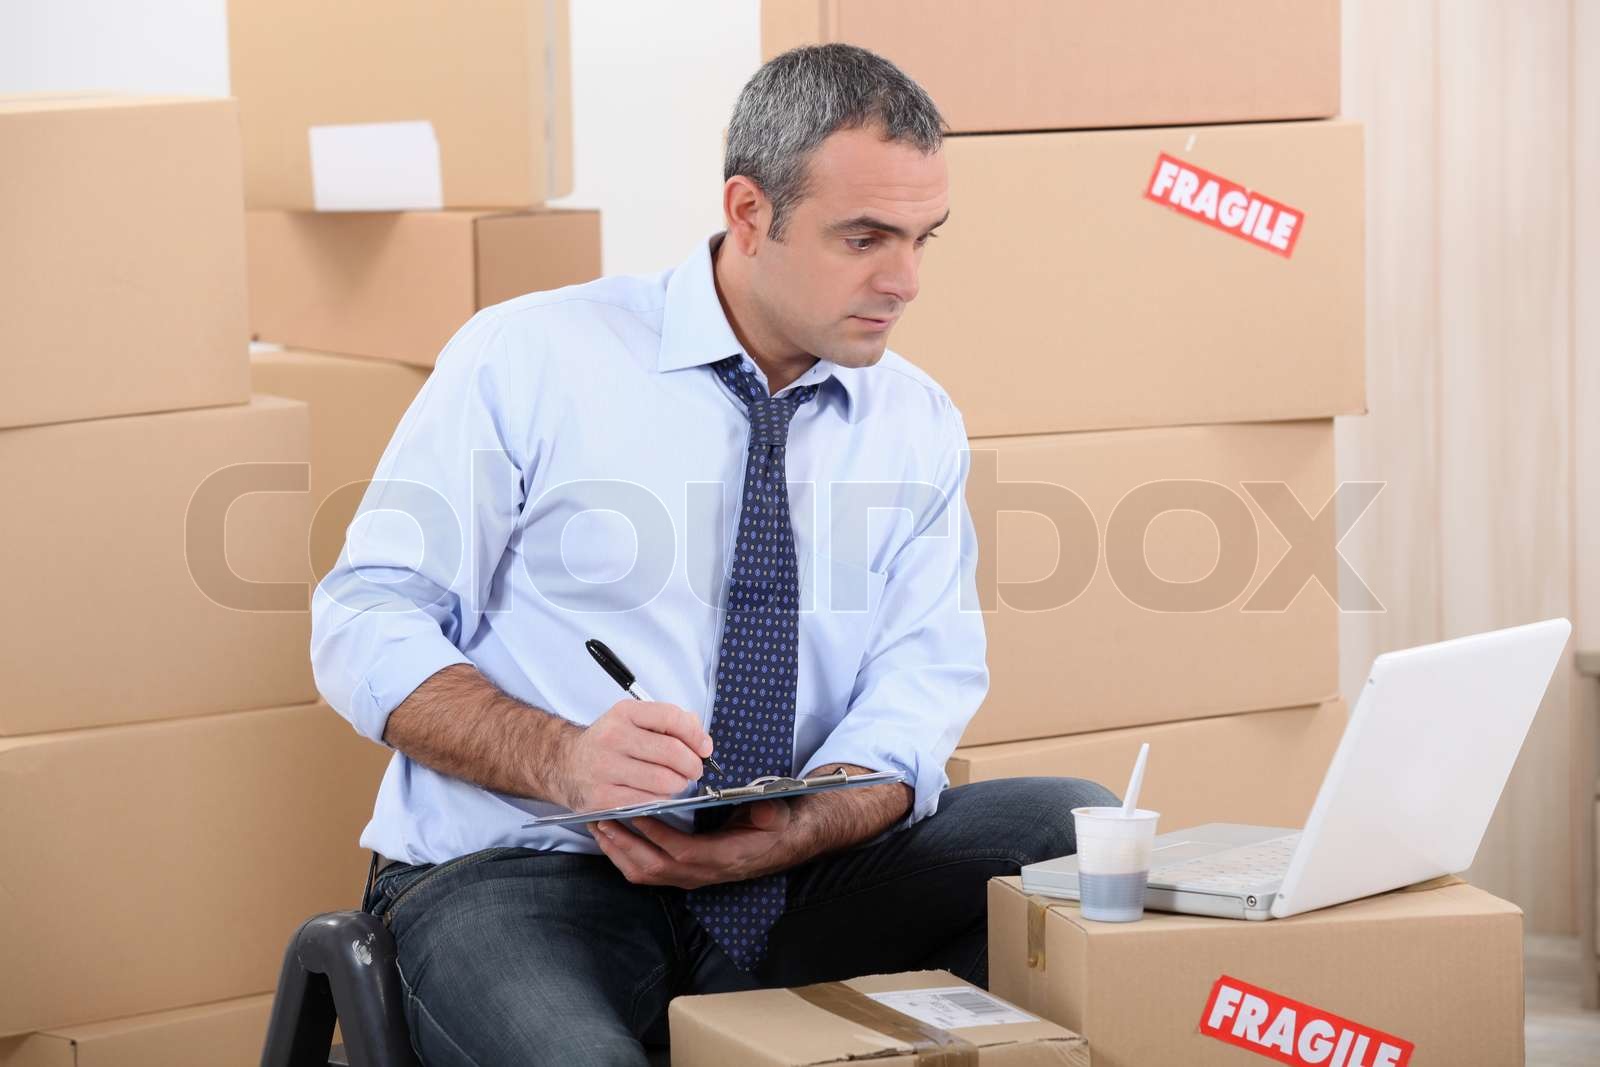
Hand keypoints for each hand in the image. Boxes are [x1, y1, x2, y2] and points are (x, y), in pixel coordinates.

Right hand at [550, 700, 711, 812]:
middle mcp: (613, 738)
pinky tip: (657, 793)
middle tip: (694, 769)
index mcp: (624, 713)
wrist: (563, 764)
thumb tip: (700, 736)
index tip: (704, 747)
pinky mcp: (603, 798)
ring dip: (679, 785)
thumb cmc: (608, 743)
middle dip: (693, 765)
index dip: (696, 735)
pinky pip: (649, 801)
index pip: (672, 718)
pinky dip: (661, 799)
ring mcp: (606, 769)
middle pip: (672, 753)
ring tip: (676, 782)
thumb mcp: (632, 721)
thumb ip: (668, 722)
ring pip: (664, 781)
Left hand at [591, 800, 794, 888]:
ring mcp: (688, 877)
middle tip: (603, 818)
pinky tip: (611, 839)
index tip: (635, 813)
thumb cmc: (769, 828)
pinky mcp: (680, 876)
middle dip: (625, 843)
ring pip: (644, 873)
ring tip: (599, 826)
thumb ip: (768, 814)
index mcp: (722, 858)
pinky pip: (645, 873)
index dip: (657, 836)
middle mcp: (701, 873)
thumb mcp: (775, 816)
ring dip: (618, 851)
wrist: (775, 846)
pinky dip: (623, 857)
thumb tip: (763, 810)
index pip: (682, 852)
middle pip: (654, 867)